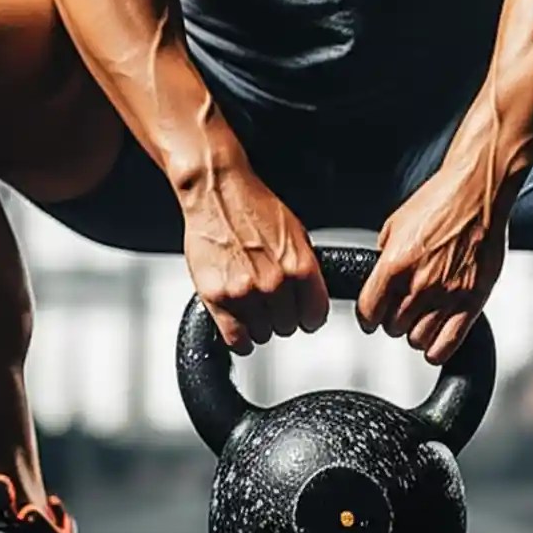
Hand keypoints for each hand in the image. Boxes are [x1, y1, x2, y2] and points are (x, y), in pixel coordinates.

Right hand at [182, 168, 328, 354]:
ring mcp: (245, 293)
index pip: (316, 315)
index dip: (309, 318)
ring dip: (259, 326)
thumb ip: (304, 268)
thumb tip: (311, 295)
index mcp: (300, 267)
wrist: (217, 192)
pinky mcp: (217, 298)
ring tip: (252, 307)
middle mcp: (275, 283)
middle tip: (271, 304)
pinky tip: (242, 333)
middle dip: (281, 317)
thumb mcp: (296, 234)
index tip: (304, 317)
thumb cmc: (253, 207)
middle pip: (288, 326)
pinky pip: (236, 338)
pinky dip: (241, 341)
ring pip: (263, 334)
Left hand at [358, 168, 507, 363]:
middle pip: (392, 328)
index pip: (369, 312)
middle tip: (401, 308)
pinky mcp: (472, 301)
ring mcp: (448, 295)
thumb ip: (385, 257)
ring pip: (417, 340)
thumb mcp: (395, 225)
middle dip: (393, 320)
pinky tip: (434, 339)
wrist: (478, 192)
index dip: (367, 317)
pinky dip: (437, 349)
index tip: (371, 316)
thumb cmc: (441, 201)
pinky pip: (447, 344)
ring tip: (420, 318)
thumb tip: (378, 278)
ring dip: (415, 332)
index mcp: (395, 264)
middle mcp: (420, 284)